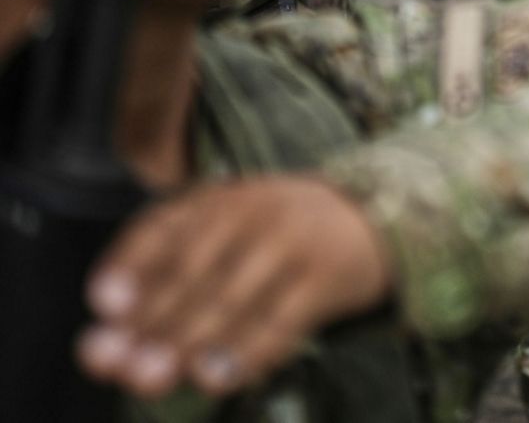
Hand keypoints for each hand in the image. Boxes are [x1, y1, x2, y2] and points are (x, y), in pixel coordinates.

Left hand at [77, 177, 392, 397]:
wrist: (375, 220)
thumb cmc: (281, 239)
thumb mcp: (230, 235)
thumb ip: (171, 282)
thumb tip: (104, 343)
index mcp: (219, 200)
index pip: (162, 227)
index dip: (130, 265)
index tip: (103, 306)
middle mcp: (253, 211)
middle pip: (191, 270)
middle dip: (151, 323)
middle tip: (121, 366)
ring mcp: (292, 242)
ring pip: (230, 298)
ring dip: (187, 343)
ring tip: (153, 379)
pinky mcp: (327, 277)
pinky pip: (281, 321)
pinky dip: (245, 353)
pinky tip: (217, 377)